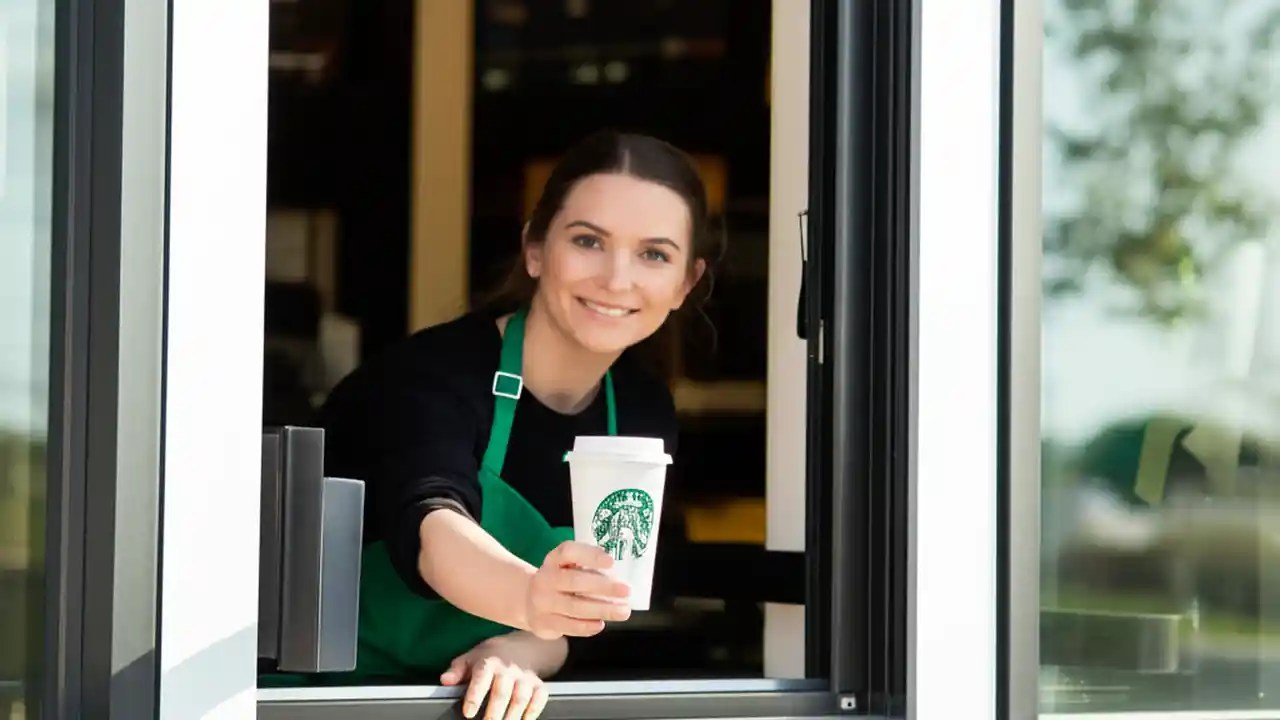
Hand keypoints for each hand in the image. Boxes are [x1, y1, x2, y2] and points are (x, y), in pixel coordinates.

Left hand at [441, 632, 564, 719]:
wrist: (521, 648)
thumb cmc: (491, 657)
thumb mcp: (470, 659)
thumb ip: (457, 671)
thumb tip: (445, 680)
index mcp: (489, 662)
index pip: (481, 678)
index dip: (475, 696)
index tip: (468, 712)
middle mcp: (508, 669)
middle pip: (502, 692)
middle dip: (494, 712)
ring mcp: (525, 677)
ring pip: (521, 698)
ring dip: (512, 716)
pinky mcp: (538, 685)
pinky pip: (539, 698)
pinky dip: (533, 711)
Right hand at [524, 540, 631, 639]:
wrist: (527, 600)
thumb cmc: (559, 582)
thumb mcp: (567, 567)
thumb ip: (588, 569)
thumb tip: (619, 580)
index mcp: (554, 560)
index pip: (569, 552)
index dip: (590, 555)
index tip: (611, 562)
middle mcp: (546, 579)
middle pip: (574, 581)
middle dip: (603, 586)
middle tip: (626, 590)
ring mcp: (543, 602)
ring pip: (574, 607)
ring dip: (602, 609)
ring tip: (623, 611)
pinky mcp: (544, 623)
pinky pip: (568, 626)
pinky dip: (586, 626)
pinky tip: (601, 624)